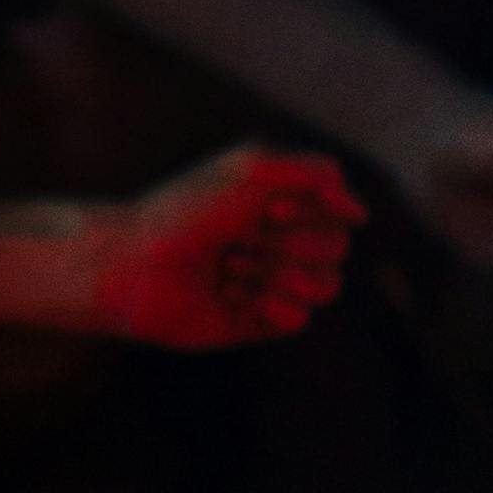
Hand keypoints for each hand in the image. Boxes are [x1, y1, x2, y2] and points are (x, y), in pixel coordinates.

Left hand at [78, 142, 365, 348]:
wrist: (133, 266)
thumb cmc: (184, 212)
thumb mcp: (252, 170)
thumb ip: (317, 175)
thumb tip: (360, 213)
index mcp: (278, 205)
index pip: (337, 214)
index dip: (308, 213)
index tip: (266, 208)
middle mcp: (277, 244)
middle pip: (335, 251)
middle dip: (289, 245)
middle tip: (238, 241)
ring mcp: (268, 284)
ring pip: (324, 287)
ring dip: (278, 275)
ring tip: (231, 272)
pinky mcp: (255, 323)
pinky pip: (300, 321)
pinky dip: (274, 308)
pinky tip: (235, 300)